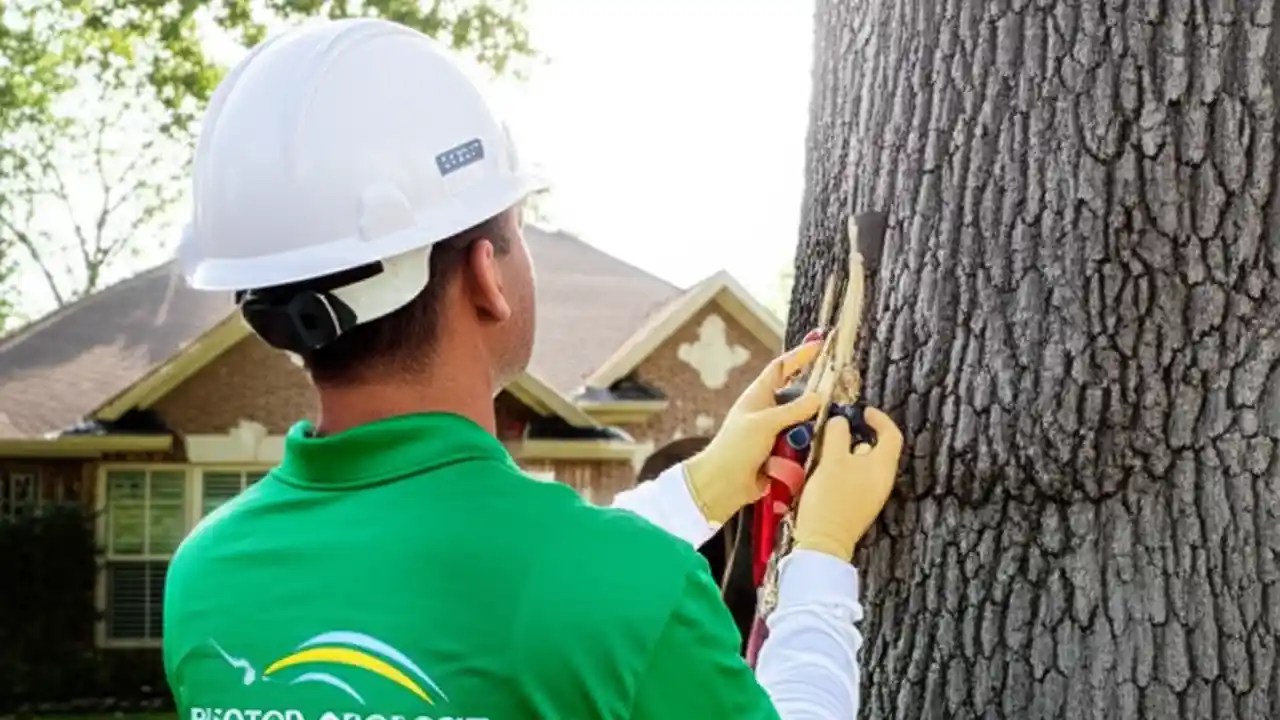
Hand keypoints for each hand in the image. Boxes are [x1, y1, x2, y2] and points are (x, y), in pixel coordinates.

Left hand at [683, 340, 823, 524]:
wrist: (723, 485)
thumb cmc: (736, 447)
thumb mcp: (764, 423)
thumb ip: (792, 410)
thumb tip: (819, 397)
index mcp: (759, 396)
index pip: (781, 368)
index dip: (799, 356)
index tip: (820, 346)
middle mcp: (768, 411)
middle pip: (798, 395)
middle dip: (817, 393)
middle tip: (841, 389)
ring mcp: (776, 432)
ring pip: (804, 421)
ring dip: (815, 422)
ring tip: (838, 419)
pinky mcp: (782, 453)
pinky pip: (803, 443)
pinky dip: (812, 443)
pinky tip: (828, 442)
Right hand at [793, 407, 902, 559]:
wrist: (823, 542)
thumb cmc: (831, 498)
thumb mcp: (832, 459)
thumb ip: (838, 434)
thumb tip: (841, 420)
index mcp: (882, 466)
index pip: (892, 434)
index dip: (879, 418)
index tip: (861, 411)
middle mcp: (882, 480)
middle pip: (877, 448)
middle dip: (859, 434)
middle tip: (838, 426)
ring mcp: (870, 494)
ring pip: (863, 463)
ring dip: (847, 450)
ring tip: (826, 445)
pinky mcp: (857, 504)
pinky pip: (855, 477)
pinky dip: (843, 466)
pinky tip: (824, 467)